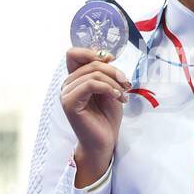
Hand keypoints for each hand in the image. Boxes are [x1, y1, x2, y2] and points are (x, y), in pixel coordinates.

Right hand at [61, 47, 127, 184]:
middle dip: (114, 72)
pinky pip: (90, 85)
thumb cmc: (107, 117)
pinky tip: (117, 97)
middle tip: (127, 85)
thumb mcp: (110, 89)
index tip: (111, 60)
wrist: (105, 141)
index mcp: (75, 78)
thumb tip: (105, 56)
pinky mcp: (70, 103)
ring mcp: (66, 93)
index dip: (92, 52)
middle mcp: (67, 84)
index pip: (74, 54)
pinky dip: (108, 88)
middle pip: (90, 64)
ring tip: (123, 96)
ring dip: (114, 83)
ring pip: (92, 74)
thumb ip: (105, 73)